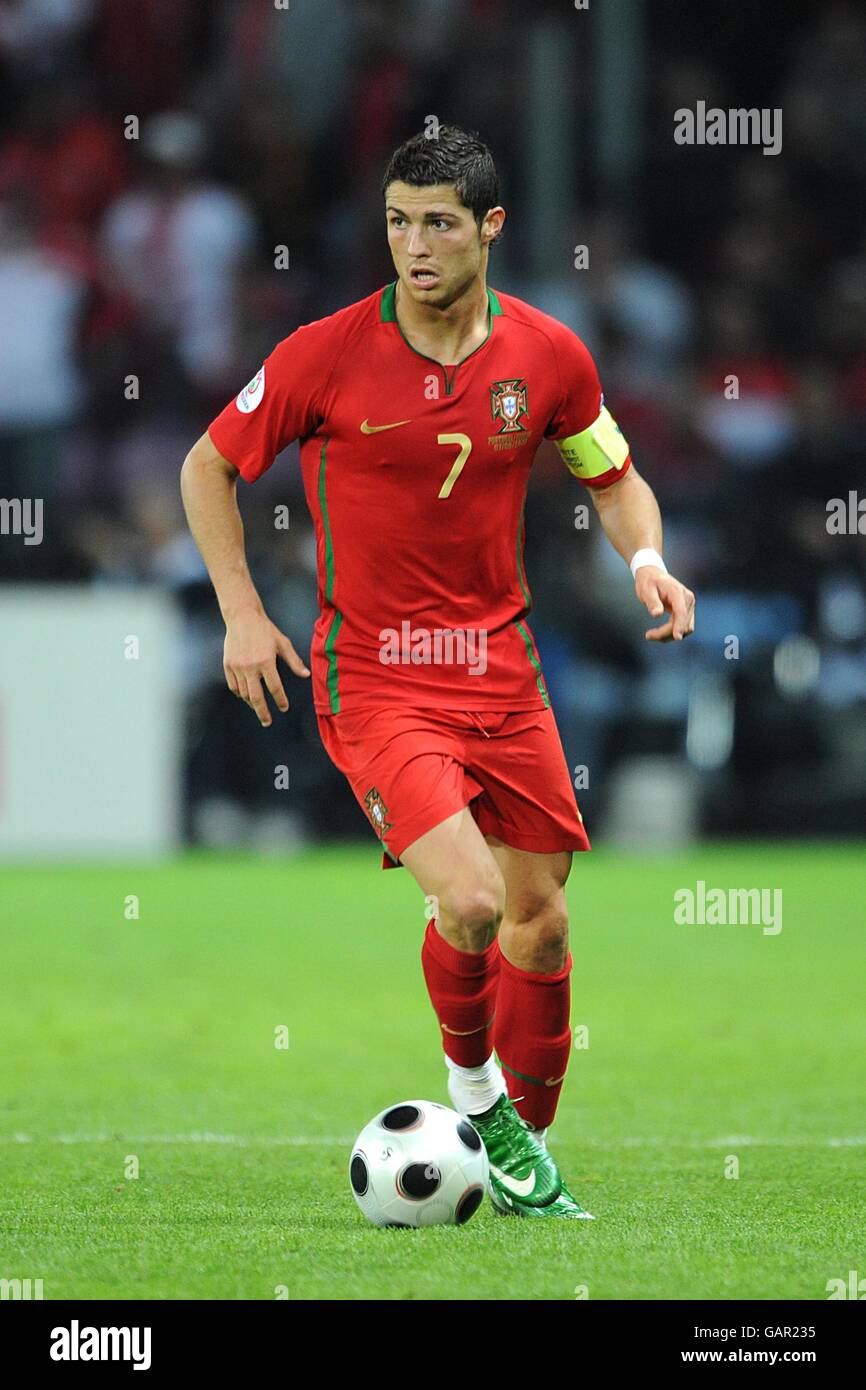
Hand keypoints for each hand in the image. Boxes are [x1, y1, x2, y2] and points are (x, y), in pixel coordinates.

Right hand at [223, 611, 309, 725]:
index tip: (284, 707)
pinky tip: (246, 696)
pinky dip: (239, 694)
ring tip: (258, 709)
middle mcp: (250, 667)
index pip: (274, 688)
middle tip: (267, 722)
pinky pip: (233, 686)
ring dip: (252, 703)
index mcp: (266, 662)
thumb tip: (306, 675)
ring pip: (244, 693)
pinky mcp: (228, 665)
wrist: (242, 617)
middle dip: (262, 712)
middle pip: (256, 697)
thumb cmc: (265, 629)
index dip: (280, 700)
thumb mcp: (283, 643)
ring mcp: (237, 667)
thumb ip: (294, 661)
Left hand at [636, 567, 695, 641]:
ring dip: (669, 635)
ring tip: (651, 635)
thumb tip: (657, 614)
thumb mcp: (646, 590)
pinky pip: (683, 626)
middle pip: (683, 623)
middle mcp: (687, 599)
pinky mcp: (686, 611)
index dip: (680, 625)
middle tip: (648, 635)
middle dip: (667, 633)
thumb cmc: (648, 582)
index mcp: (677, 592)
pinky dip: (672, 632)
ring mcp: (688, 606)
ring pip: (685, 628)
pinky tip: (659, 632)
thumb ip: (652, 602)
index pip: (681, 611)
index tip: (677, 637)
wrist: (653, 575)